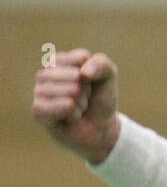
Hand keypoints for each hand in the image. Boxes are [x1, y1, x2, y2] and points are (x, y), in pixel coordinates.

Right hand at [32, 49, 120, 163]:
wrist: (98, 128)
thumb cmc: (99, 99)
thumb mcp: (108, 77)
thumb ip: (102, 64)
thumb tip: (83, 72)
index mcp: (60, 61)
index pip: (81, 58)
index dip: (94, 73)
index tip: (91, 82)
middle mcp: (45, 74)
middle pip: (76, 75)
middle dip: (88, 89)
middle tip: (84, 98)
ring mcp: (39, 92)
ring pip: (71, 91)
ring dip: (82, 102)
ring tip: (78, 107)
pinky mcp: (38, 110)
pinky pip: (65, 106)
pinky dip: (75, 113)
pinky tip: (72, 117)